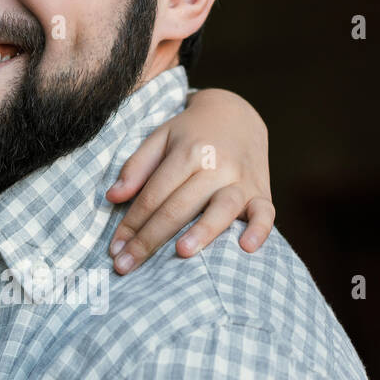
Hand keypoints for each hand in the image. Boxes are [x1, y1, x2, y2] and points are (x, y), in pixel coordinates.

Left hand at [104, 88, 274, 273]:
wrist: (237, 114)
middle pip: (179, 207)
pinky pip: (266, 213)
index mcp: (187, 152)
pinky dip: (260, 230)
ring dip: (202, 232)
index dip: (131, 223)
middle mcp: (216, 166)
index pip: (153, 195)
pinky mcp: (262, 191)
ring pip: (221, 209)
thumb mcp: (159, 138)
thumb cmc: (190, 132)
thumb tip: (113, 197)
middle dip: (149, 239)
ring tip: (181, 253)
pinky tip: (246, 248)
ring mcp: (241, 180)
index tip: (114, 249)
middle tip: (126, 265)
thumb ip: (136, 167)